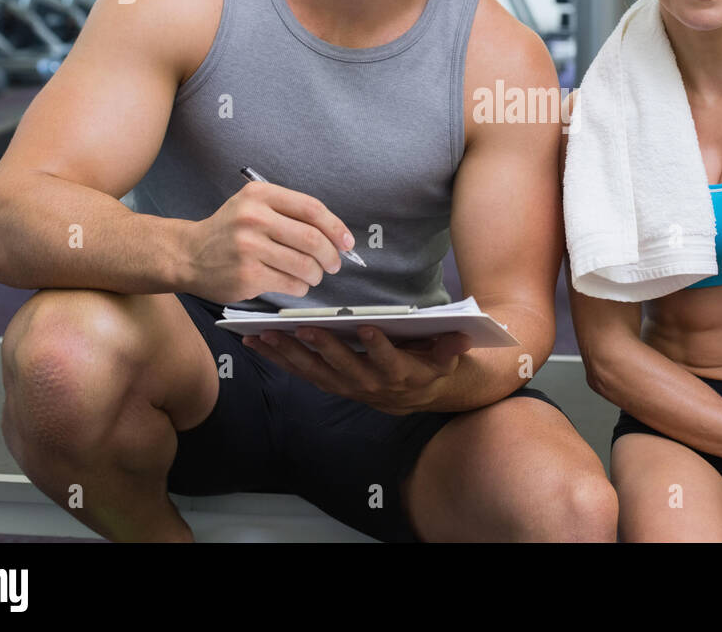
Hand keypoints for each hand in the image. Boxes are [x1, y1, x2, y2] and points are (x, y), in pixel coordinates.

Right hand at [182, 180, 353, 303]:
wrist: (188, 254)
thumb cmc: (229, 231)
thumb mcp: (254, 206)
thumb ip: (290, 213)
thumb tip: (336, 235)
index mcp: (260, 195)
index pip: (312, 209)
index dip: (336, 227)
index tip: (347, 242)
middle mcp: (254, 218)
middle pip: (312, 238)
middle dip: (331, 255)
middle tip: (334, 264)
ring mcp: (249, 247)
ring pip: (305, 264)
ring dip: (317, 274)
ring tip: (314, 275)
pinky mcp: (247, 275)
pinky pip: (290, 283)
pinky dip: (301, 286)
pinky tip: (296, 284)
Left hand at [242, 325, 472, 414]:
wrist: (418, 395)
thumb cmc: (432, 364)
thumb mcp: (448, 356)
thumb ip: (452, 346)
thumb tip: (464, 334)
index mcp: (399, 375)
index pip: (389, 362)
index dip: (379, 347)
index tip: (368, 328)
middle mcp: (369, 385)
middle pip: (343, 368)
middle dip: (323, 348)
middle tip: (304, 327)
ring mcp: (345, 386)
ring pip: (314, 372)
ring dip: (289, 354)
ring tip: (266, 334)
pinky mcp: (329, 382)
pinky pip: (301, 372)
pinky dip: (279, 357)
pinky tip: (257, 341)